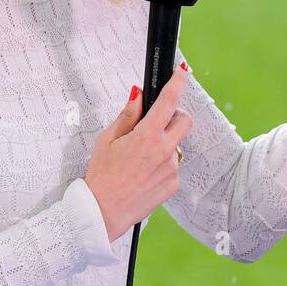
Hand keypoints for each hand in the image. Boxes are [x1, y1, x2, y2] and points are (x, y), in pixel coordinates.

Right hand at [85, 64, 193, 241]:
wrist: (102, 213)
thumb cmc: (101, 176)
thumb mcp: (107, 139)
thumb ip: (128, 115)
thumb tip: (139, 96)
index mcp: (147, 136)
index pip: (168, 101)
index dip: (178, 82)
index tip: (183, 72)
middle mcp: (164, 151)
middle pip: (184, 120)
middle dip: (174, 116)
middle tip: (156, 122)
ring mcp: (171, 168)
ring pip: (177, 144)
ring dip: (165, 143)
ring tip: (141, 158)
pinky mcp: (173, 184)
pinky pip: (173, 165)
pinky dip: (163, 164)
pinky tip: (144, 174)